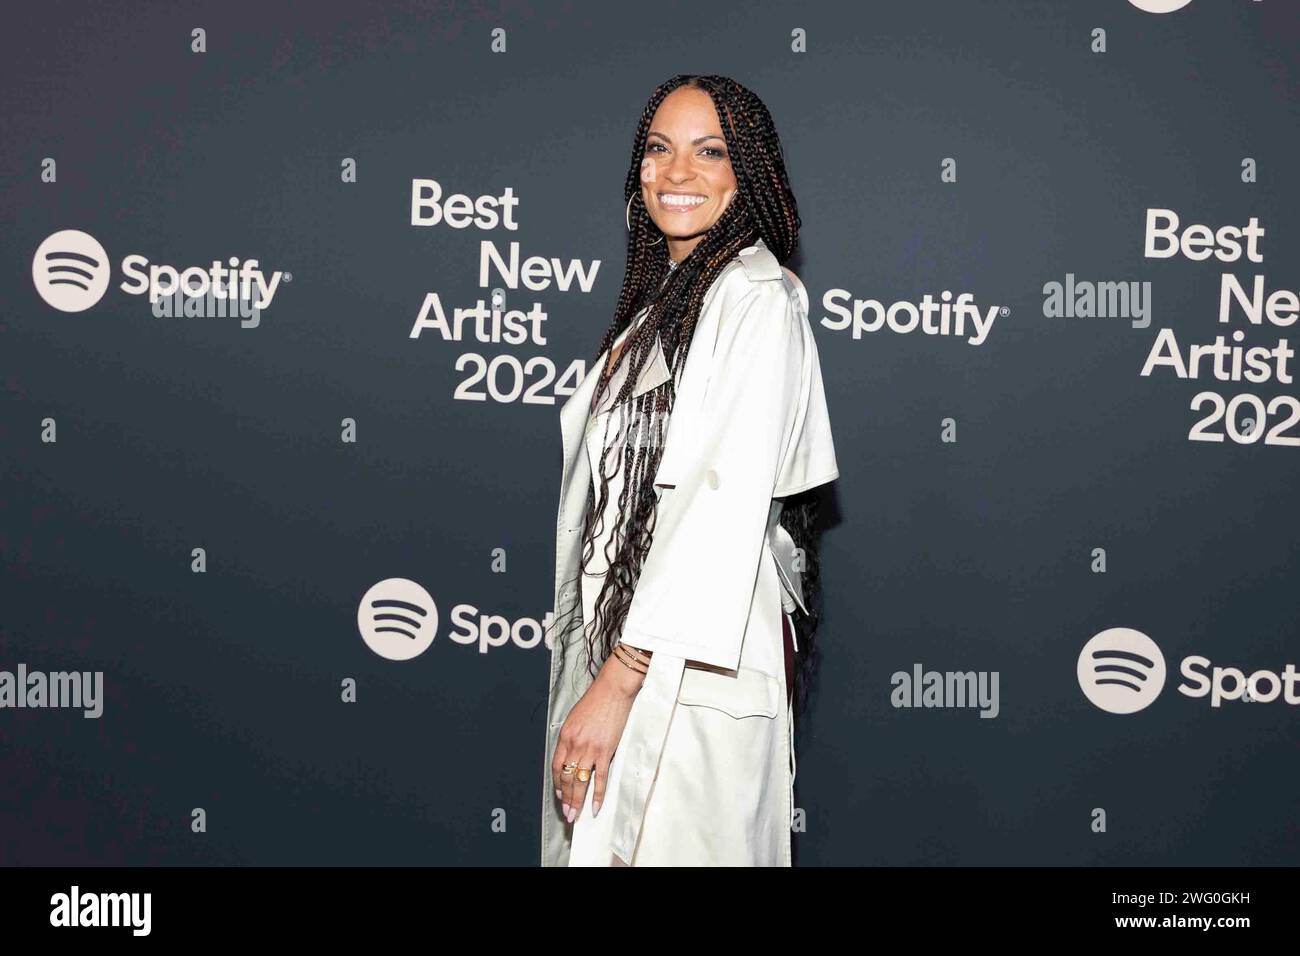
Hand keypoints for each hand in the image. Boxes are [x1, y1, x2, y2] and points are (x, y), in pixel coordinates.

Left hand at [552, 652, 643, 823]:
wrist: (612, 691)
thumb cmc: (595, 701)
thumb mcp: (574, 718)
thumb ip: (571, 737)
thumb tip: (571, 754)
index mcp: (565, 737)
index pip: (557, 767)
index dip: (557, 784)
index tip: (559, 794)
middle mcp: (575, 745)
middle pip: (567, 778)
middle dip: (565, 798)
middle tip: (567, 813)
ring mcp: (590, 750)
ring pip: (580, 782)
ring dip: (577, 801)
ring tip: (576, 814)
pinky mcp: (605, 751)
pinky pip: (600, 778)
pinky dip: (598, 795)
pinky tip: (596, 806)